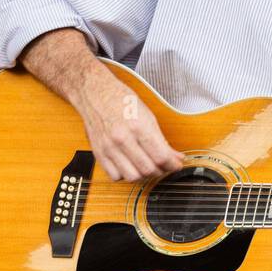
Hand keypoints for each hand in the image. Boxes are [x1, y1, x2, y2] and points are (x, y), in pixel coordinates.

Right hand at [74, 65, 183, 181]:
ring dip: (143, 175)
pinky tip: (130, 165)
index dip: (173, 164)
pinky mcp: (98, 153)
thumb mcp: (147, 115)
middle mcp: (122, 138)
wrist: (95, 93)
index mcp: (138, 126)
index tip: (176, 164)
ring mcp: (109, 147)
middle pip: (148, 169)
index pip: (160, 156)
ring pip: (132, 176)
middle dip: (160, 170)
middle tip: (164, 165)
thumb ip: (160, 139)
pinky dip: (125, 174)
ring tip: (147, 165)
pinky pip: (115, 176)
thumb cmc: (121, 100)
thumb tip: (174, 156)